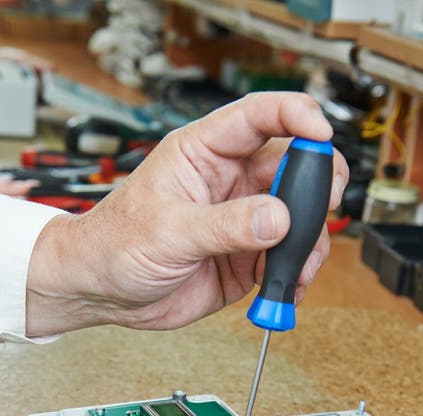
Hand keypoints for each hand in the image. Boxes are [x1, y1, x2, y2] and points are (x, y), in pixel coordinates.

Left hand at [26, 92, 348, 336]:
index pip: (261, 116)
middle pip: (295, 165)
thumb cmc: (115, 245)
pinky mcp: (247, 257)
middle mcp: (231, 181)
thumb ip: (225, 226)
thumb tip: (278, 219)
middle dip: (316, 187)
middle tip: (317, 212)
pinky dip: (296, 273)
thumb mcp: (168, 232)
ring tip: (294, 268)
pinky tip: (285, 287)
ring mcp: (243, 219)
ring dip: (308, 241)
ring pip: (298, 217)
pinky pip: (286, 259)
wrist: (102, 293)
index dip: (297, 115)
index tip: (321, 133)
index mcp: (205, 152)